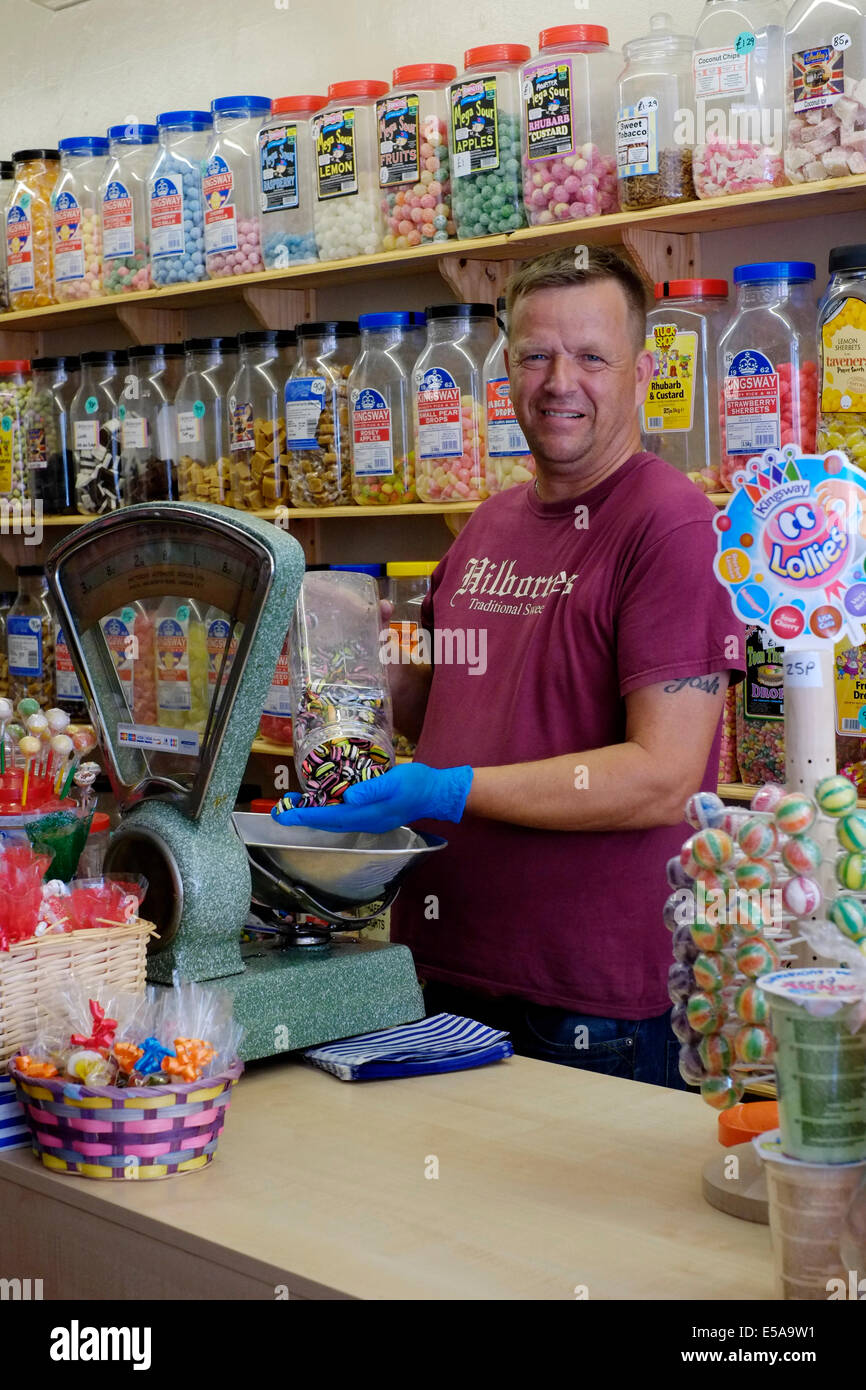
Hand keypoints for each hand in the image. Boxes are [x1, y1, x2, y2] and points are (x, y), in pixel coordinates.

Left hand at [270, 762, 473, 833]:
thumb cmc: (418, 784)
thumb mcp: (395, 781)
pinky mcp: (372, 814)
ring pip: (333, 819)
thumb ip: (372, 789)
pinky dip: (327, 809)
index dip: (304, 815)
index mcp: (367, 815)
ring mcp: (369, 820)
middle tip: (281, 809)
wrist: (437, 793)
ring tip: (295, 803)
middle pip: (327, 821)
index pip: (329, 816)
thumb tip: (348, 797)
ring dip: (313, 812)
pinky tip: (322, 800)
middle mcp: (364, 822)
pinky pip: (343, 815)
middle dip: (303, 815)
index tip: (284, 815)